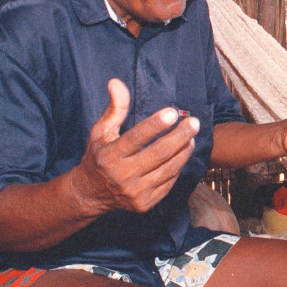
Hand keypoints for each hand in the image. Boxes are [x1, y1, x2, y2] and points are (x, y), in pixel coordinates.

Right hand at [73, 79, 198, 213]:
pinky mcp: (146, 204)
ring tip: (192, 136)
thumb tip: (116, 82)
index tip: (172, 112)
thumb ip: (114, 108)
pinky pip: (169, 182)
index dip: (155, 125)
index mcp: (110, 156)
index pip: (136, 138)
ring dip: (184, 151)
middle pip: (159, 154)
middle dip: (180, 136)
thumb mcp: (101, 131)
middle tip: (194, 123)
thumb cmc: (99, 156)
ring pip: (168, 169)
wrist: (92, 194)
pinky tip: (183, 152)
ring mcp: (136, 193)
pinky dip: (178, 166)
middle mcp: (122, 176)